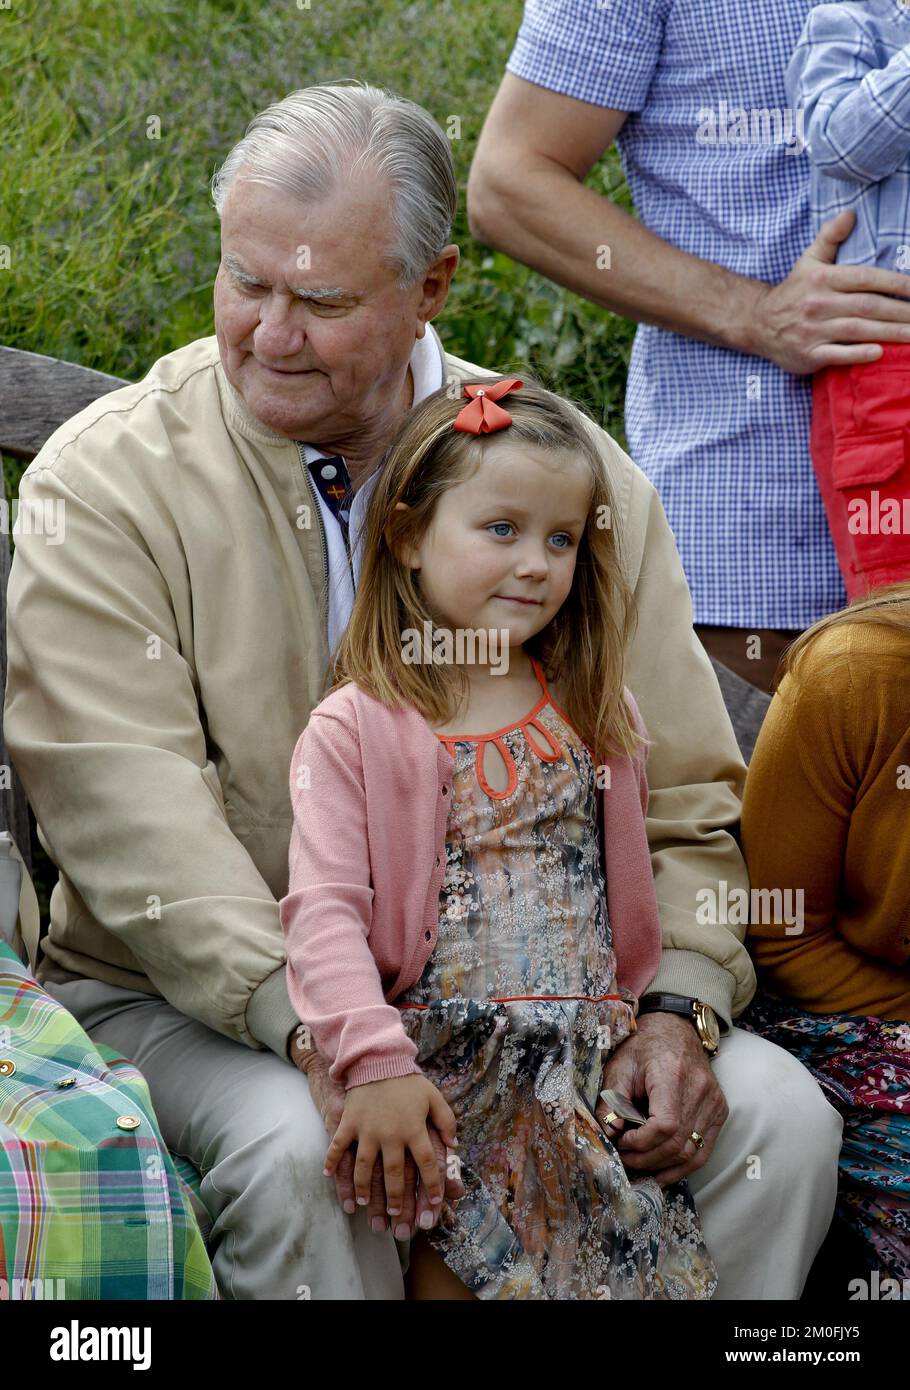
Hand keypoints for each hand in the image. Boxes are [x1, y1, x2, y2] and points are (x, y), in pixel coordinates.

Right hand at [323, 1074, 457, 1221]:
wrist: (378, 1059)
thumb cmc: (407, 1081)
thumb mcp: (434, 1096)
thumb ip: (446, 1121)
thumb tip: (454, 1145)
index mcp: (414, 1129)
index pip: (426, 1164)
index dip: (432, 1185)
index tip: (434, 1202)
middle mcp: (391, 1134)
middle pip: (394, 1174)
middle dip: (396, 1198)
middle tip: (395, 1216)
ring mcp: (367, 1130)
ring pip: (363, 1167)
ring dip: (363, 1188)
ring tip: (362, 1203)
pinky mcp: (349, 1122)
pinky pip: (337, 1146)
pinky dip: (330, 1161)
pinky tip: (327, 1175)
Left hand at [596, 1013, 727, 1186]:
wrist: (675, 1028)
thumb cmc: (644, 1046)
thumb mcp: (620, 1066)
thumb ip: (612, 1101)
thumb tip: (609, 1135)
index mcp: (674, 1073)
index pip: (665, 1125)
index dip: (641, 1142)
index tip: (621, 1141)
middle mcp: (700, 1089)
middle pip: (677, 1144)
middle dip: (646, 1159)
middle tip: (624, 1159)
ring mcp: (715, 1102)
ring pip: (692, 1153)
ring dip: (663, 1168)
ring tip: (639, 1168)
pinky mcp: (720, 1111)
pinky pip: (704, 1150)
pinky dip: (683, 1166)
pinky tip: (662, 1172)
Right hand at [745, 209, 909, 373]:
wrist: (758, 324)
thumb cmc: (793, 292)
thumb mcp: (808, 261)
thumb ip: (830, 237)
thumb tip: (850, 214)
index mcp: (823, 279)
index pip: (866, 278)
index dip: (895, 283)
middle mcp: (819, 303)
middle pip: (868, 306)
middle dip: (901, 312)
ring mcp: (813, 331)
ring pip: (858, 330)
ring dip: (890, 333)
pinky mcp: (808, 354)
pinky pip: (837, 354)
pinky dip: (858, 354)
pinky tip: (879, 352)